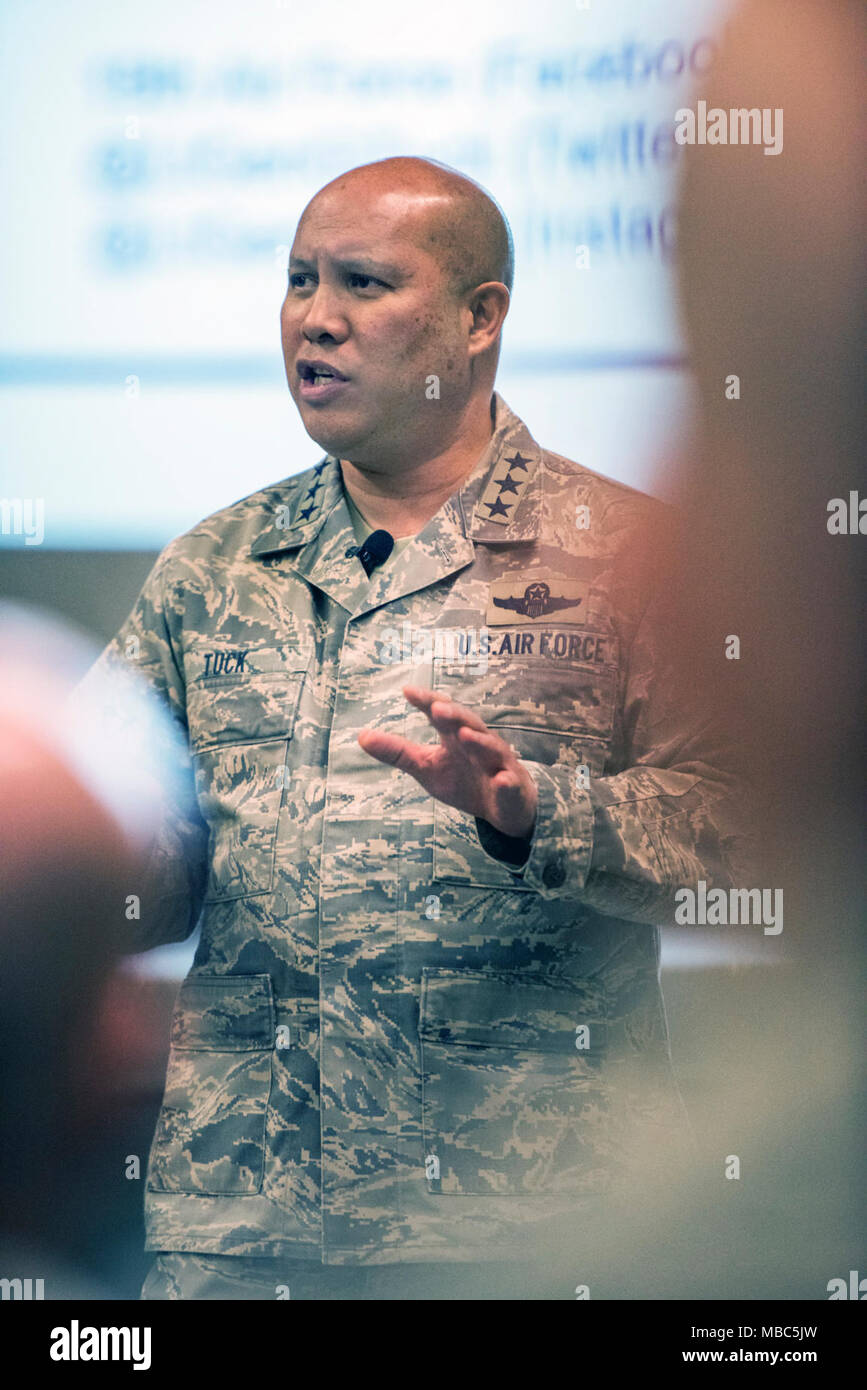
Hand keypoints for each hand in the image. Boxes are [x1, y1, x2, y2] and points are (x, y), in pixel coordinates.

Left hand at [357, 685, 537, 838]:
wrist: (503, 806)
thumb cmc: (464, 780)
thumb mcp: (426, 767)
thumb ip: (398, 752)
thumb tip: (361, 736)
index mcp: (456, 736)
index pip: (441, 713)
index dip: (427, 701)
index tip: (407, 691)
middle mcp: (479, 743)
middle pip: (468, 723)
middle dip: (454, 715)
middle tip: (437, 708)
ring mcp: (499, 764)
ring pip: (491, 749)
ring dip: (478, 741)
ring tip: (463, 736)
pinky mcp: (511, 788)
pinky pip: (509, 784)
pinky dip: (506, 782)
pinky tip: (500, 780)